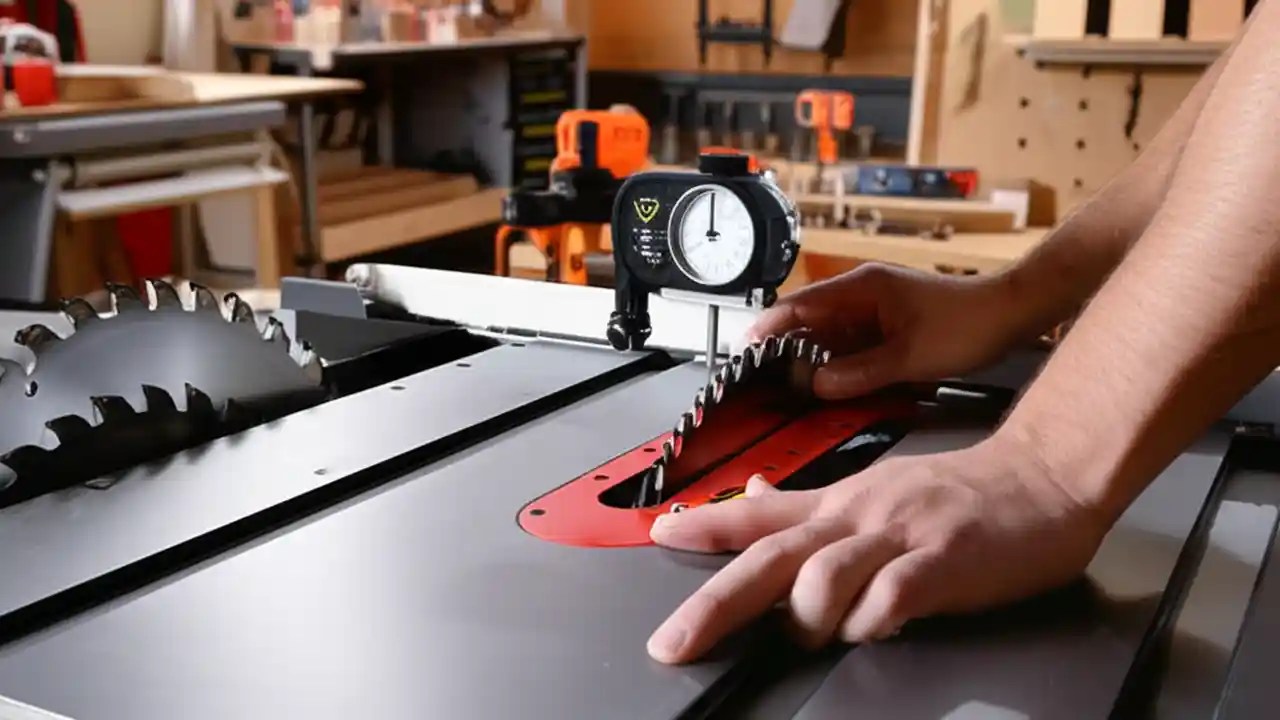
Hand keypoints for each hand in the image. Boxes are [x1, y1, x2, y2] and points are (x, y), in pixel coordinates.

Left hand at [645, 437, 1108, 663]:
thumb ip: (815, 508)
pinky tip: (876, 627)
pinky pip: (892, 594)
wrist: (1041, 475)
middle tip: (676, 641)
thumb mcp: (875, 490)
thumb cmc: (959, 494)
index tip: (659, 534)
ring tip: (817, 633)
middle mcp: (858, 515)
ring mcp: (899, 535)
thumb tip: (759, 506)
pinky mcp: (944, 559)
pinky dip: (873, 619)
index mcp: (840, 502)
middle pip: (770, 556)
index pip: (759, 513)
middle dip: (715, 604)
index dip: (706, 525)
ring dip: (807, 616)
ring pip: (822, 576)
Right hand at [747, 264, 1028, 398]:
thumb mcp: (908, 357)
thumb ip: (858, 373)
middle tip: (762, 379)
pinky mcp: (884, 326)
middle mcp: (860, 294)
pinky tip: (828, 385)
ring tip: (789, 388)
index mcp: (860, 289)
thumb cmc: (965, 325)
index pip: (799, 305)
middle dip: (784, 349)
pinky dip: (835, 363)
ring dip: (810, 359)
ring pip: (827, 335)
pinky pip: (848, 344)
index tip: (746, 350)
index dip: (769, 328)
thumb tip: (815, 384)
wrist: (1008, 315)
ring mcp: (872, 310)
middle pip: (808, 321)